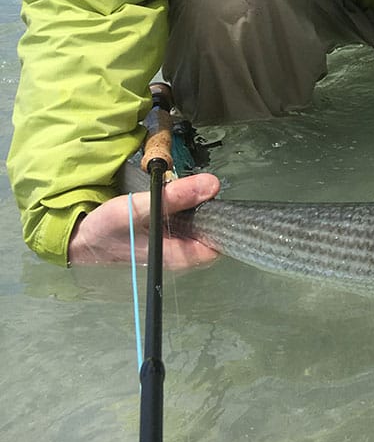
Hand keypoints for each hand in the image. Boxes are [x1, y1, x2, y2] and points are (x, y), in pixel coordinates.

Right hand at [67, 172, 221, 268]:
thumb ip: (175, 196)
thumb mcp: (139, 208)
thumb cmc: (106, 229)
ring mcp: (172, 247)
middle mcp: (179, 256)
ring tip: (194, 191)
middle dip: (211, 213)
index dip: (224, 224)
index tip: (221, 203)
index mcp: (177, 257)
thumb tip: (212, 184)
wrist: (80, 239)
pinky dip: (187, 210)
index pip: (218, 246)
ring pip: (199, 227)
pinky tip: (181, 197)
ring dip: (199, 209)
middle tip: (205, 191)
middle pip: (211, 235)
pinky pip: (187, 224)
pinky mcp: (166, 238)